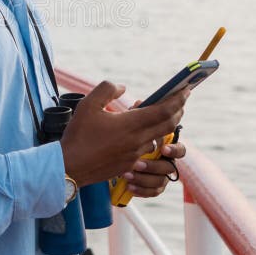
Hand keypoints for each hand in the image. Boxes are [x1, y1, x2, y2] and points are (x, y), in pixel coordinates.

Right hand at [59, 81, 187, 186]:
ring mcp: (135, 155)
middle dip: (178, 111)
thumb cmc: (78, 135)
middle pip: (168, 125)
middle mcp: (138, 141)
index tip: (186, 90)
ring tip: (153, 113)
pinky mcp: (129, 165)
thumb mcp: (88, 104)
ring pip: (157, 138)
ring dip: (161, 125)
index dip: (178, 100)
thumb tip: (122, 87)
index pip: (165, 111)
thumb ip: (107, 90)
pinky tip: (137, 132)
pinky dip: (148, 137)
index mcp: (131, 124)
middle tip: (180, 101)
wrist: (70, 167)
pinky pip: (146, 149)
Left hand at [120, 140, 185, 197]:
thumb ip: (143, 136)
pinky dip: (140, 190)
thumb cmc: (131, 144)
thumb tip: (144, 130)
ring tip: (126, 175)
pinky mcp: (156, 188)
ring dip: (142, 179)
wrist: (122, 161)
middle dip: (151, 166)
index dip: (174, 151)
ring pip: (160, 181)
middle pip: (168, 167)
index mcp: (168, 149)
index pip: (180, 150)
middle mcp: (168, 164)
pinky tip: (129, 186)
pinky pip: (152, 192)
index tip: (163, 149)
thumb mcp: (137, 139)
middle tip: (136, 164)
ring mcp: (164, 177)